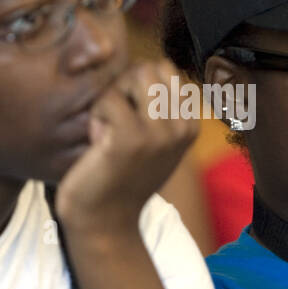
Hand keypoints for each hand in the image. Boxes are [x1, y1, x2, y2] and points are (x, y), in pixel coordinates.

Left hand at [55, 59, 197, 238]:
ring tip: (108, 129)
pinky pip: (109, 98)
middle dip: (125, 86)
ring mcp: (160, 132)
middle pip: (150, 68)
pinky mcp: (132, 137)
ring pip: (135, 75)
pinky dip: (96, 115)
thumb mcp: (153, 141)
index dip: (138, 87)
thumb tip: (152, 65)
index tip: (131, 121)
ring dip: (112, 97)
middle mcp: (182, 127)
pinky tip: (98, 142)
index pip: (166, 71)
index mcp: (190, 125)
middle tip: (115, 122)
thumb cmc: (120, 177)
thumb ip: (159, 108)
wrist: (105, 223)